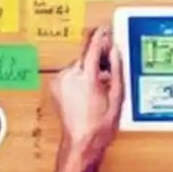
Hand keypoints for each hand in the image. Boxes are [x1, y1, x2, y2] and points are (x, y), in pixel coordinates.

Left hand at [51, 27, 123, 171]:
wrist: (81, 142)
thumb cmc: (98, 126)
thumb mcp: (116, 95)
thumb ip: (116, 69)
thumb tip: (115, 52)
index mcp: (85, 78)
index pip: (92, 48)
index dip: (100, 36)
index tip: (105, 29)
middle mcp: (69, 77)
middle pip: (86, 56)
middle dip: (98, 58)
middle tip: (109, 66)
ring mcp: (60, 82)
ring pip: (79, 65)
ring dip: (89, 69)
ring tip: (100, 85)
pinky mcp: (55, 87)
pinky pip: (71, 74)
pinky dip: (80, 77)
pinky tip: (88, 90)